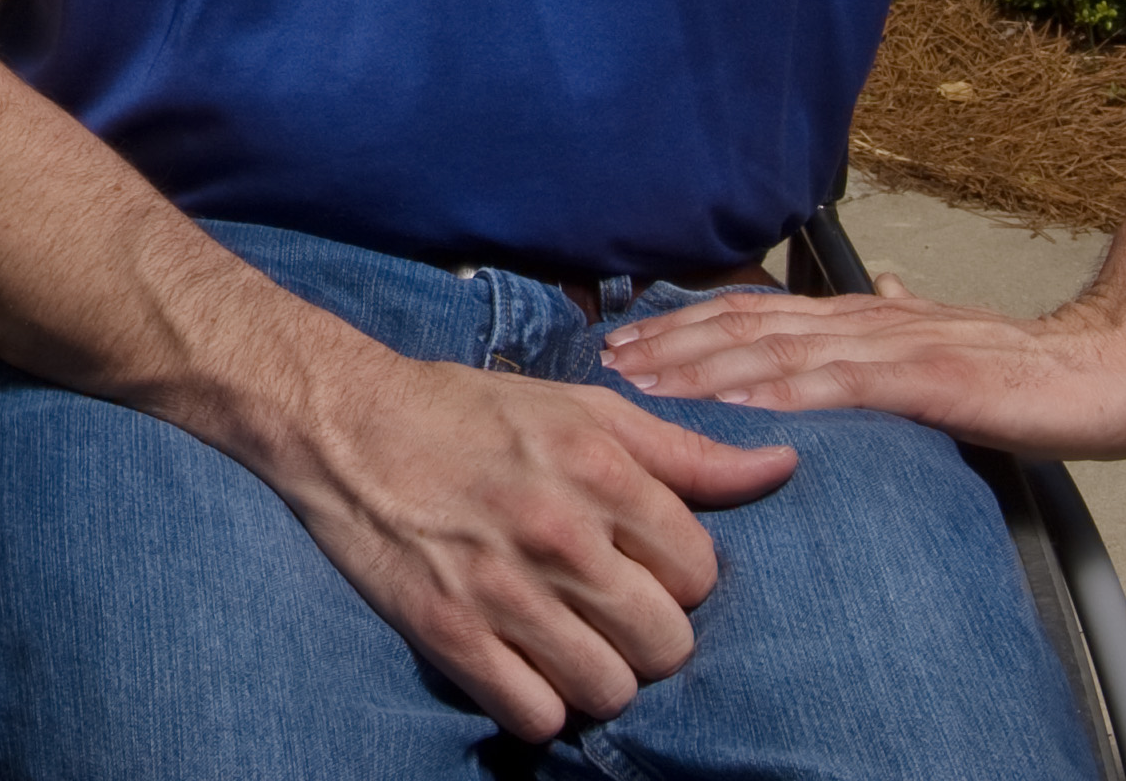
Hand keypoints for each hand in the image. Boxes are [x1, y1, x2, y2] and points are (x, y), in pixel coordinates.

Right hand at [253, 344, 797, 738]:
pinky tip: (522, 666)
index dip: (679, 576)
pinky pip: (535, 716)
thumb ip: (684, 448)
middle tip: (609, 612)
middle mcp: (559, 532)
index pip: (702, 571)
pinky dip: (536, 705)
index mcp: (599, 469)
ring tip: (568, 643)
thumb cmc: (469, 411)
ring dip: (597, 677)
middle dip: (649, 635)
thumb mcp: (581, 409)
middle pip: (668, 643)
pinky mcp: (449, 633)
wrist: (342, 421)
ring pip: (610, 689)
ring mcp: (503, 589)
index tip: (642, 565)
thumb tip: (783, 466)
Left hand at [596, 277, 1125, 459]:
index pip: (755, 315)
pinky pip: (843, 387)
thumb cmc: (1026, 369)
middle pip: (746, 326)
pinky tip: (739, 408)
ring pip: (779, 351)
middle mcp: (864, 322)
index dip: (685, 327)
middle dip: (670, 345)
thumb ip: (900, 320)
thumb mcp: (943, 343)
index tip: (628, 343)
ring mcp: (893, 348)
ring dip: (705, 368)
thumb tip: (874, 284)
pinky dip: (784, 394)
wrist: (1109, 368)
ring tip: (647, 384)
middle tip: (605, 364)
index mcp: (861, 318)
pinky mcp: (927, 380)